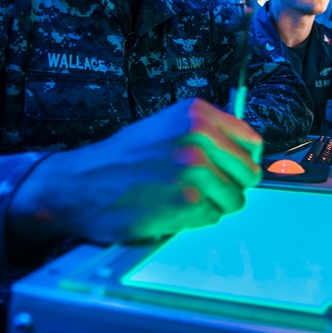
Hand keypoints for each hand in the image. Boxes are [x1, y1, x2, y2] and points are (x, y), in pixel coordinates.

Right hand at [8, 98, 262, 246]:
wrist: (80, 184)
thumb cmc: (121, 159)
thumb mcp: (165, 126)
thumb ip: (205, 133)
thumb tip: (244, 152)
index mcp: (196, 113)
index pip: (251, 141)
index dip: (241, 161)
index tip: (231, 169)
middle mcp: (199, 136)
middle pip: (248, 173)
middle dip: (231, 185)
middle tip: (203, 189)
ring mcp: (195, 169)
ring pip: (234, 199)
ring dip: (212, 205)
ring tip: (180, 197)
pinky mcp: (189, 200)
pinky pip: (213, 217)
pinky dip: (195, 219)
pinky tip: (169, 209)